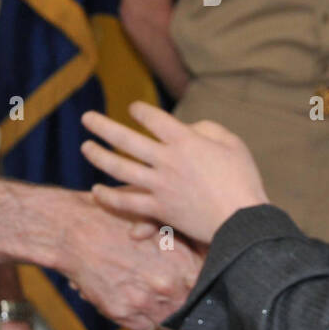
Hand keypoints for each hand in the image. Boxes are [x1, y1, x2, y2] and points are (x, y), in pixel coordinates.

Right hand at [57, 191, 200, 329]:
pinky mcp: (121, 312)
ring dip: (162, 308)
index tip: (195, 278)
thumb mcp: (158, 220)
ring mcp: (143, 302)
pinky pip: (145, 326)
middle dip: (181, 295)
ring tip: (147, 288)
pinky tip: (132, 296)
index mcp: (182, 261)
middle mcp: (166, 285)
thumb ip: (184, 243)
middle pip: (187, 303)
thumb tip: (202, 257)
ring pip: (166, 318)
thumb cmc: (115, 216)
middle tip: (168, 283)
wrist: (74, 228)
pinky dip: (141, 316)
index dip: (201, 280)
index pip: (205, 284)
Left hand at [80, 101, 268, 244]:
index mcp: (185, 140)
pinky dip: (110, 198)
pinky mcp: (159, 210)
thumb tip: (187, 129)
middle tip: (87, 118)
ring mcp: (160, 186)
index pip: (153, 118)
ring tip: (86, 147)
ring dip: (99, 156)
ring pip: (119, 169)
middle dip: (103, 126)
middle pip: (126, 139)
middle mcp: (167, 160)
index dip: (140, 111)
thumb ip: (207, 129)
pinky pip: (127, 204)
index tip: (133, 109)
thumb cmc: (243, 179)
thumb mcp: (232, 143)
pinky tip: (96, 191)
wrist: (243, 220)